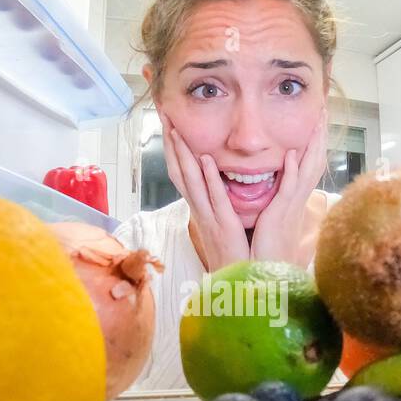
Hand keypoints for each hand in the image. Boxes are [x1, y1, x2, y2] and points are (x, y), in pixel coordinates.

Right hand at [158, 109, 248, 270]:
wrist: (237, 284)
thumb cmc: (233, 256)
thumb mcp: (223, 227)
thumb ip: (219, 207)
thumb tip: (216, 189)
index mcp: (201, 210)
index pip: (183, 175)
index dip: (175, 151)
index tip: (169, 126)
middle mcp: (199, 211)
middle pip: (179, 172)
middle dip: (171, 145)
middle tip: (164, 117)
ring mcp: (209, 218)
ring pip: (191, 182)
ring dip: (183, 155)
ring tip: (176, 130)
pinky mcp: (223, 226)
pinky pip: (214, 199)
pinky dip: (208, 179)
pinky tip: (204, 159)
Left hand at [250, 107, 328, 264]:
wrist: (269, 276)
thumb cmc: (269, 252)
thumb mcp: (274, 221)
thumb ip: (278, 203)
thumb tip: (279, 191)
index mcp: (294, 201)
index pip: (308, 165)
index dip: (315, 143)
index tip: (318, 122)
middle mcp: (297, 201)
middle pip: (314, 161)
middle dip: (320, 136)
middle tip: (324, 111)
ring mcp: (291, 207)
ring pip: (307, 170)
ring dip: (312, 145)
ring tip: (317, 122)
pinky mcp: (281, 215)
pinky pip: (288, 190)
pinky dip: (292, 171)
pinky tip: (292, 154)